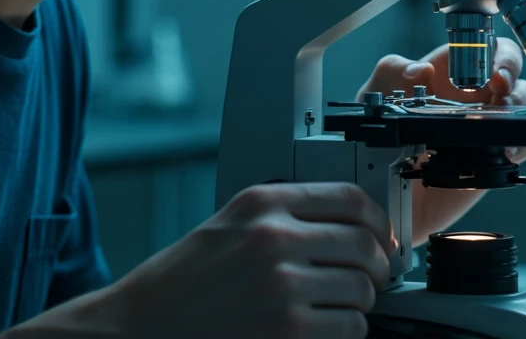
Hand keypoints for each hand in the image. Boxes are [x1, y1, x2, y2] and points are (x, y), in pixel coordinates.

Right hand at [102, 182, 393, 338]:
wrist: (141, 325)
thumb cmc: (185, 280)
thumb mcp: (233, 223)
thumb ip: (288, 214)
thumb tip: (354, 226)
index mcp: (263, 203)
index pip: (351, 198)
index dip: (379, 221)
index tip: (384, 237)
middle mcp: (274, 238)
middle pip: (365, 245)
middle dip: (377, 267)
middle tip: (372, 278)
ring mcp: (281, 286)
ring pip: (362, 291)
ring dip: (359, 304)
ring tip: (336, 306)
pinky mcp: (287, 331)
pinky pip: (349, 328)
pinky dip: (346, 331)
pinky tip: (323, 327)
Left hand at [357, 37, 525, 242]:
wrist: (385, 192)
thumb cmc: (380, 138)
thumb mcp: (375, 98)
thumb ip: (390, 73)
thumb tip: (419, 70)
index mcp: (449, 72)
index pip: (484, 46)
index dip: (493, 51)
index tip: (486, 67)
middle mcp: (474, 94)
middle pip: (511, 69)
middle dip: (511, 72)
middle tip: (499, 87)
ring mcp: (488, 124)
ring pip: (524, 103)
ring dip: (519, 105)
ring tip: (499, 118)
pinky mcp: (496, 156)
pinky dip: (523, 144)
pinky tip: (505, 150)